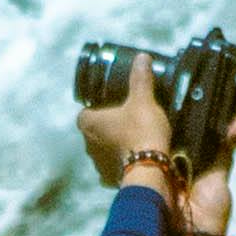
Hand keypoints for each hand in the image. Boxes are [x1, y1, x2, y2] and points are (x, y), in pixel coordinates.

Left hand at [79, 66, 174, 188]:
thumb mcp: (143, 100)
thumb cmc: (140, 130)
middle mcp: (87, 145)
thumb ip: (140, 78)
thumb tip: (142, 57)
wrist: (151, 169)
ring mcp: (97, 165)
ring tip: (134, 139)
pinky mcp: (110, 179)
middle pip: (94, 132)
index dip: (96, 109)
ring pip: (103, 150)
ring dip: (114, 146)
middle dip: (107, 127)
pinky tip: (136, 158)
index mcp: (88, 123)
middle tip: (127, 120)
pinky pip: (113, 168)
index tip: (112, 106)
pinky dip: (122, 163)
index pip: (85, 113)